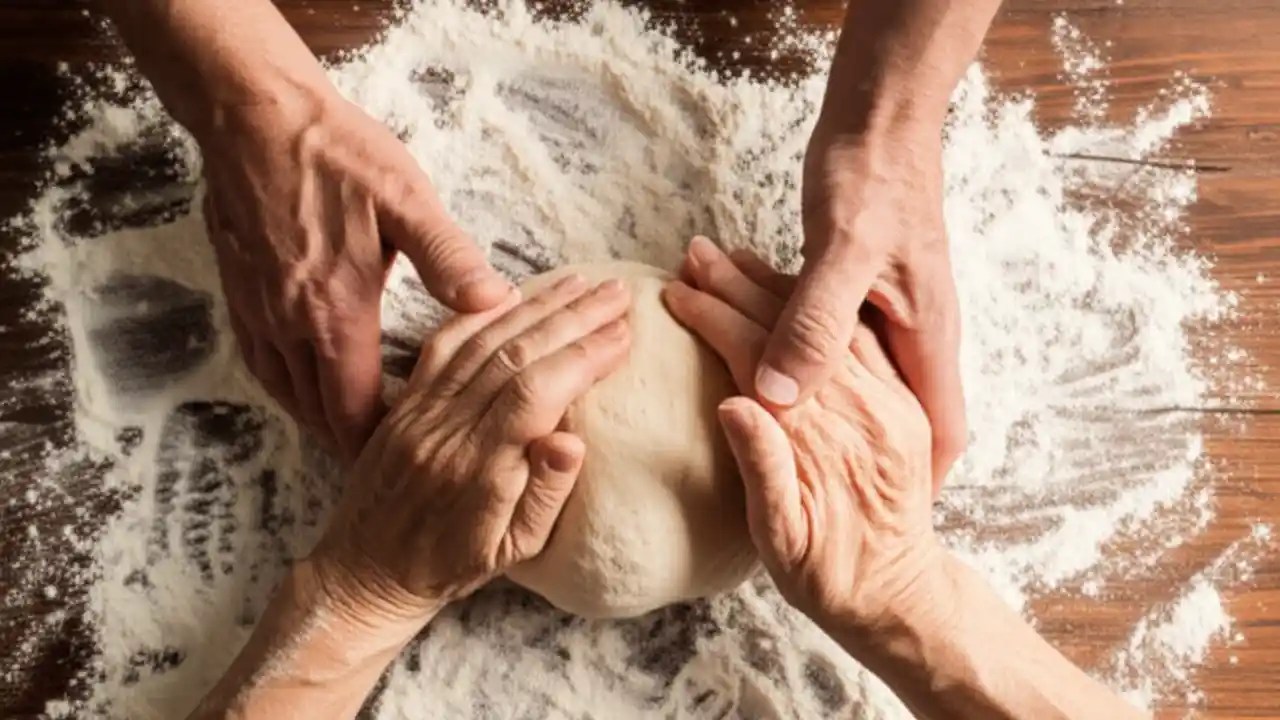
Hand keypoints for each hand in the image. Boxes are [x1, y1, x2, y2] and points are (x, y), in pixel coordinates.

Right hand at [201, 87, 509, 459]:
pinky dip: (288, 388)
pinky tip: (307, 384)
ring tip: (355, 437)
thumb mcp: (404, 200)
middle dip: (354, 444)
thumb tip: (496, 301)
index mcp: (334, 314)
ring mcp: (258, 312)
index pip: (356, 411)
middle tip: (390, 463)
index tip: (410, 464)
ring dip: (321, 420)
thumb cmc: (334, 154)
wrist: (251, 115)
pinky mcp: (239, 293)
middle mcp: (288, 326)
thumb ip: (448, 257)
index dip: (382, 446)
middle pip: (319, 414)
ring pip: (286, 394)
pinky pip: (261, 363)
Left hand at [310, 276, 630, 623]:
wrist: (365, 572)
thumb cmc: (448, 567)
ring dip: (537, 305)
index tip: (622, 334)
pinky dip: (482, 312)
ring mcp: (421, 411)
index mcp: (478, 471)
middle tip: (617, 293)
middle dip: (572, 317)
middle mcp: (446, 431)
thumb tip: (572, 440)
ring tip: (581, 284)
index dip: (583, 357)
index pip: (537, 393)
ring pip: (483, 340)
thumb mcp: (510, 552)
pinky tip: (514, 293)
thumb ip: (543, 496)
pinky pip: (443, 343)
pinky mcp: (404, 401)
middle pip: (516, 354)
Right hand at [668, 241, 943, 630]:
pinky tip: (786, 287)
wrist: (901, 594)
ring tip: (729, 258)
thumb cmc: (833, 577)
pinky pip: (856, 336)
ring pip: (824, 321)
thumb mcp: (786, 542)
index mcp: (825, 436)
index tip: (679, 293)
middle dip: (737, 286)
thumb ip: (764, 471)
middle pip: (792, 327)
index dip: (716, 317)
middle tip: (693, 255)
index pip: (761, 352)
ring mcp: (887, 400)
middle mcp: (862, 408)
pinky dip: (817, 307)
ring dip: (773, 286)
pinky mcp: (899, 400)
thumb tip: (732, 405)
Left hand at [756, 121, 965, 490]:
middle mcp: (914, 330)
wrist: (878, 113)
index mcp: (926, 334)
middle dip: (856, 444)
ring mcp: (888, 309)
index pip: (946, 431)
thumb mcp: (844, 251)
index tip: (894, 523)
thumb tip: (778, 398)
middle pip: (893, 407)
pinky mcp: (859, 286)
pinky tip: (757, 364)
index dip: (929, 482)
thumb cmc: (873, 175)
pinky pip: (828, 339)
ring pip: (854, 375)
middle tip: (825, 485)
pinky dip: (792, 354)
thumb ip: (815, 325)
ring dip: (815, 397)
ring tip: (786, 437)